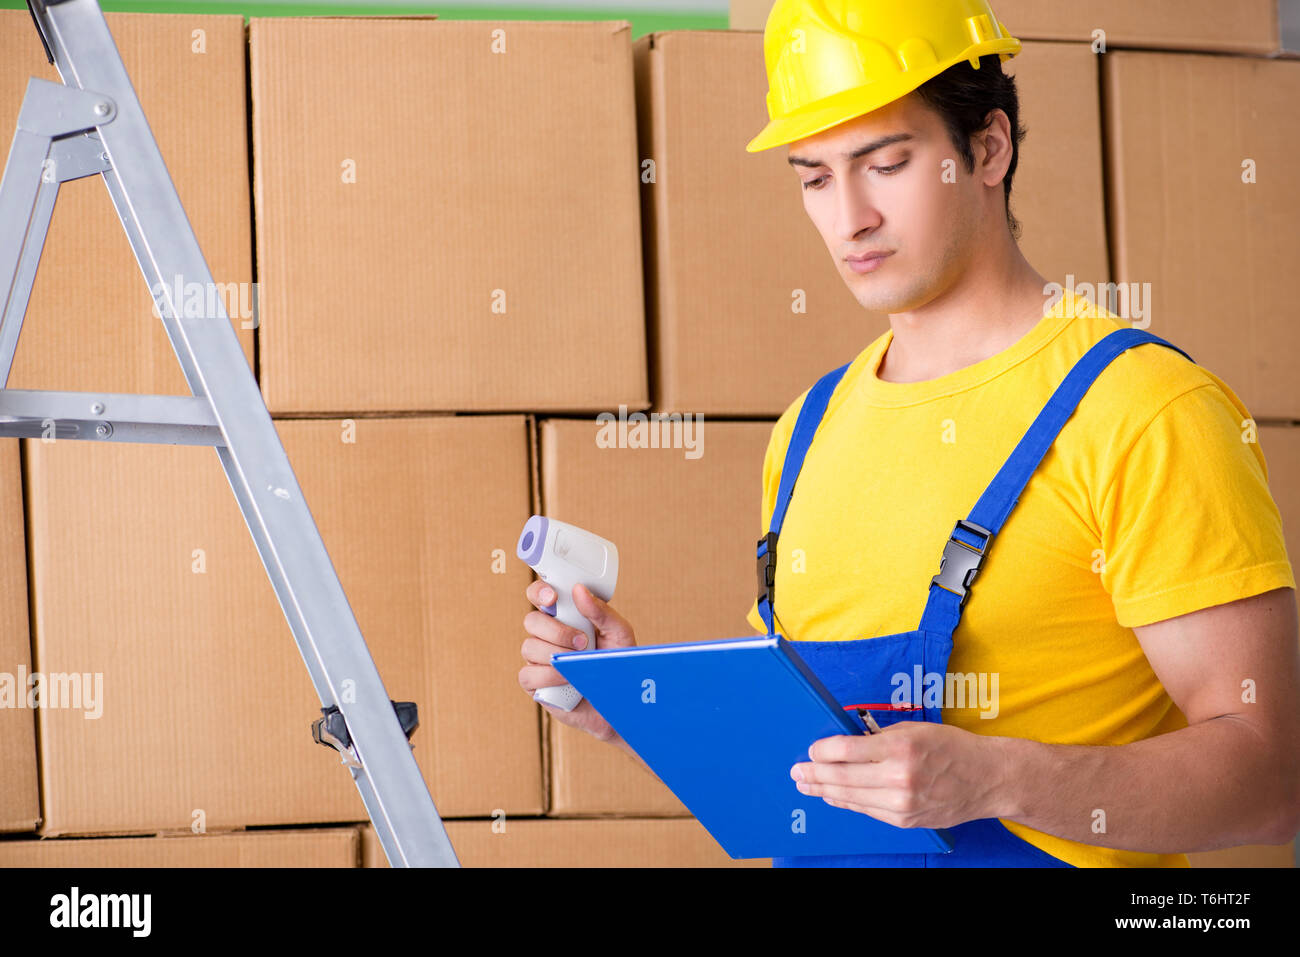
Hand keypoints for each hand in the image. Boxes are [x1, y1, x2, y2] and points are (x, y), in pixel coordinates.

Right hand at [518, 579, 636, 741]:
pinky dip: (548, 676)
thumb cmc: (616, 663)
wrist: (618, 702)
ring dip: (556, 654)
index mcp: (563, 617)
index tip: (553, 597)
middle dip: (557, 630)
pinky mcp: (535, 684)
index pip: (540, 596)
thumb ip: (601, 611)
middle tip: (583, 641)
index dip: (539, 592)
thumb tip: (579, 590)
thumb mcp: (619, 634)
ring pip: (529, 647)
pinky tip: (567, 679)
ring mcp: (538, 660)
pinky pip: (528, 674)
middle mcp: (546, 636)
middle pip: (531, 620)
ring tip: (578, 662)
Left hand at [788, 722, 1010, 829]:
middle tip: (796, 772)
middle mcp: (899, 777)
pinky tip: (833, 796)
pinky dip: (846, 802)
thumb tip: (844, 744)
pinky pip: (866, 810)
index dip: (822, 751)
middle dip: (814, 774)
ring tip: (806, 785)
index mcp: (900, 747)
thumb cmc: (950, 747)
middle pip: (842, 777)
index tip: (811, 750)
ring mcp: (901, 803)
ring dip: (823, 790)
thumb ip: (878, 737)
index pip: (846, 749)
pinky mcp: (904, 820)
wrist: (987, 779)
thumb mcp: (914, 729)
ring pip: (850, 797)